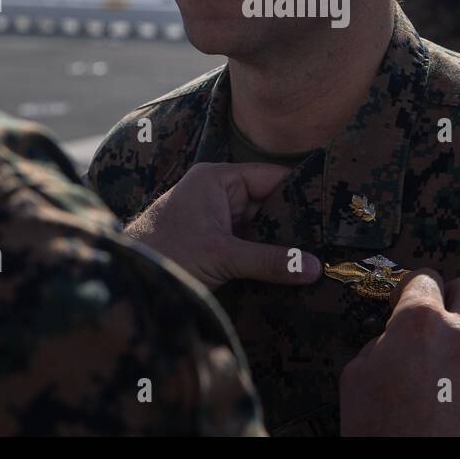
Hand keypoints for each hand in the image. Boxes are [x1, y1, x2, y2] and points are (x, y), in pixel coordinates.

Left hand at [123, 162, 320, 290]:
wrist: (125, 281)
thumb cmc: (163, 253)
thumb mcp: (221, 255)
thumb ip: (268, 260)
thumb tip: (313, 267)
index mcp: (217, 179)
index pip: (271, 177)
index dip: (302, 191)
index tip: (334, 206)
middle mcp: (218, 194)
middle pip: (269, 204)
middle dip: (295, 222)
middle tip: (333, 238)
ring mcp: (216, 221)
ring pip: (260, 228)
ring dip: (282, 243)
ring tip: (321, 254)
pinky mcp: (214, 245)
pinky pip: (249, 246)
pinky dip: (267, 257)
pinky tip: (293, 269)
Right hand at [340, 269, 459, 436]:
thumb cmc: (373, 426)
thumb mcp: (358, 372)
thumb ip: (384, 340)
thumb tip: (397, 334)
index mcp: (421, 321)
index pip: (427, 278)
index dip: (413, 288)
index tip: (406, 301)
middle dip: (454, 296)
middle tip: (439, 313)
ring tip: (457, 349)